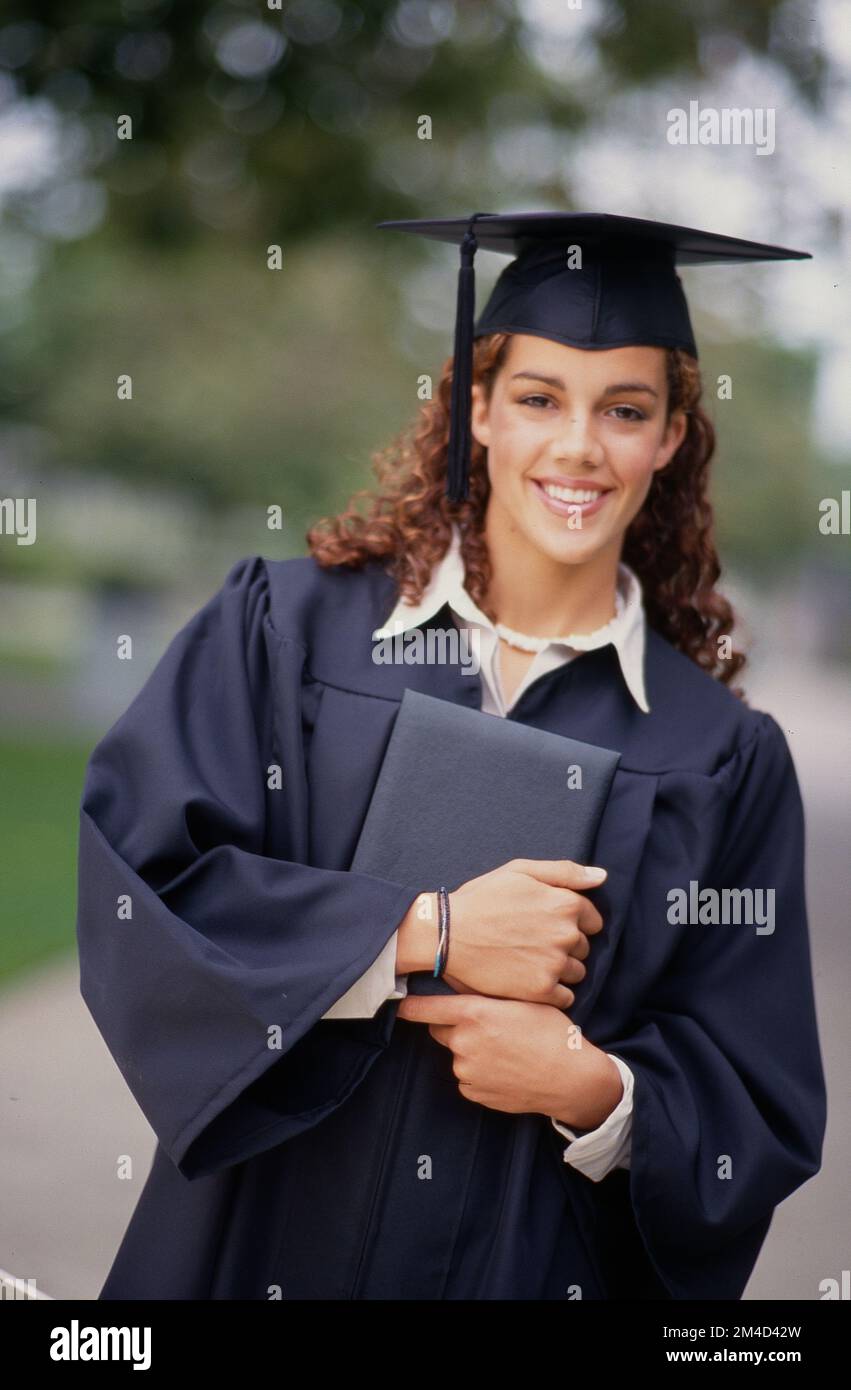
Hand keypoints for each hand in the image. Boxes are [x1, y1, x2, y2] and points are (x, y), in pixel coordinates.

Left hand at [395, 992, 623, 1129]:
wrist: (570, 1078)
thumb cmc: (551, 1032)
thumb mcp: (523, 1000)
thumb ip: (486, 992)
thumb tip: (457, 979)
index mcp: (474, 1014)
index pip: (425, 1008)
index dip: (409, 1005)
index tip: (398, 1002)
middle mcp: (464, 1043)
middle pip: (441, 1029)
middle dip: (454, 1025)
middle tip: (485, 1025)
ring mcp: (467, 1071)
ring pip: (456, 1054)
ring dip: (470, 1050)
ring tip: (504, 1049)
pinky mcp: (474, 1093)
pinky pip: (467, 1077)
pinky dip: (478, 1072)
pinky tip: (504, 1068)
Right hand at [396, 858, 606, 1009]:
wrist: (447, 935)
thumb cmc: (481, 898)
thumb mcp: (520, 871)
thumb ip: (565, 872)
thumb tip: (601, 876)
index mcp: (565, 903)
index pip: (593, 920)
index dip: (572, 922)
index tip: (548, 925)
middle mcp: (566, 934)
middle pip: (584, 947)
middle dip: (565, 945)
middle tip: (533, 942)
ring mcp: (555, 964)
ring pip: (577, 972)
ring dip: (560, 970)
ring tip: (529, 962)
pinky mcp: (541, 990)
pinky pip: (566, 997)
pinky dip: (553, 992)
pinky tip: (529, 980)